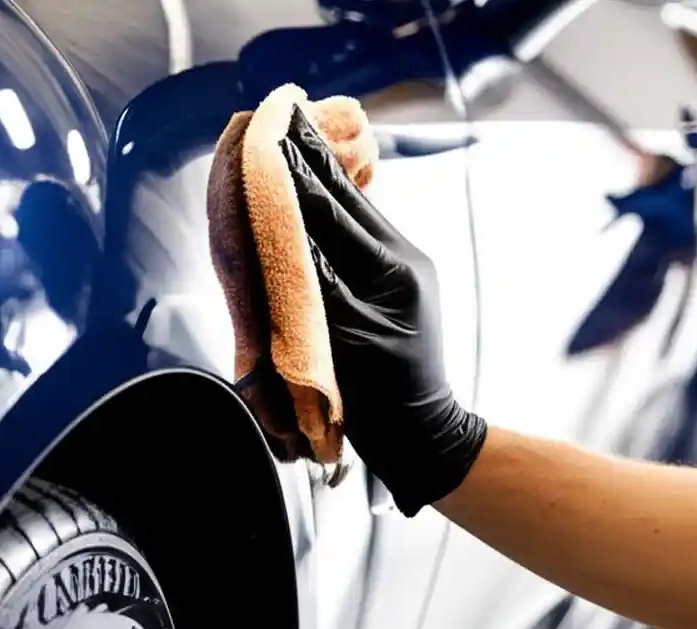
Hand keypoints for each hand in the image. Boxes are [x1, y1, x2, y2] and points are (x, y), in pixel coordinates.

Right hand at [281, 107, 486, 515]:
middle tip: (283, 122)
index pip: (336, 212)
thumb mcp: (348, 341)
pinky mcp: (392, 286)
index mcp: (394, 269)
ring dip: (319, 185)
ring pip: (352, 217)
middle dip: (312, 165)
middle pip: (348, 201)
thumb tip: (288, 240)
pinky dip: (326, 219)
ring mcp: (401, 271)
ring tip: (292, 146)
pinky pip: (353, 242)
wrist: (422, 438)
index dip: (301, 177)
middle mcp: (403, 259)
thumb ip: (318, 287)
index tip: (273, 141)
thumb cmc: (385, 400)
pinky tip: (308, 199)